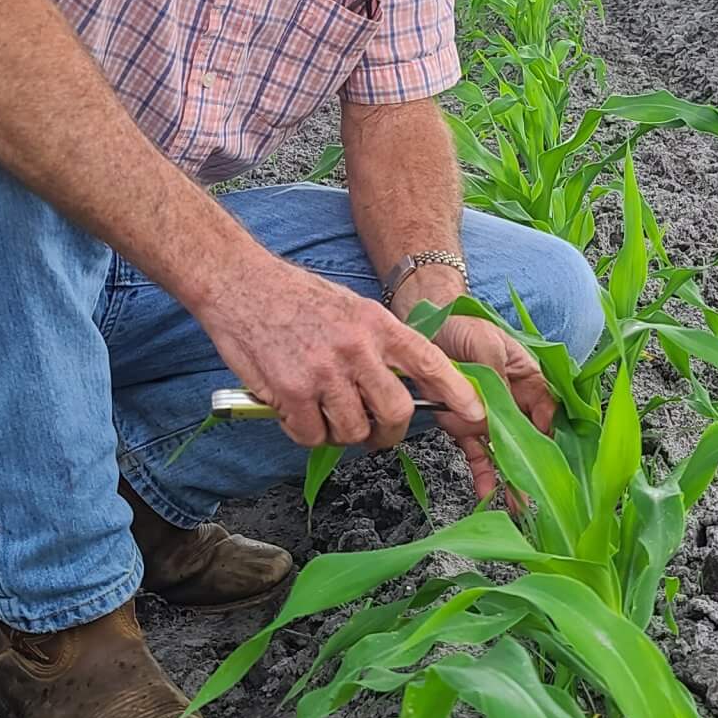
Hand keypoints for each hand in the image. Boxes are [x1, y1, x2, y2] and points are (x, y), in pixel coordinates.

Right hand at [194, 250, 483, 456]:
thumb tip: (404, 387)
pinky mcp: (291, 391)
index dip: (458, 393)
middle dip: (387, 433)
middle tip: (375, 434)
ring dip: (340, 433)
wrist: (240, 282)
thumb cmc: (296, 298)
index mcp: (378, 324)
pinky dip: (305, 433)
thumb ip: (380, 345)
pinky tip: (295, 411)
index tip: (476, 415)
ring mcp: (324, 371)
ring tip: (323, 412)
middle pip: (396, 413)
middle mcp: (357, 348)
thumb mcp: (353, 309)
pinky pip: (312, 436)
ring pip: (353, 431)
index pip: (430, 363)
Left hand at [431, 313, 554, 504]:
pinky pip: (477, 454)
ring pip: (506, 452)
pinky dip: (482, 474)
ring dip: (512, 478)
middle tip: (540, 492)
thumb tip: (501, 412)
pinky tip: (487, 492)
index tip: (547, 451)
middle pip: (529, 437)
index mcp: (527, 378)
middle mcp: (512, 401)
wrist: (426, 326)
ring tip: (520, 505)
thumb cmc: (465, 327)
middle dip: (535, 465)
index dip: (548, 430)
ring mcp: (489, 416)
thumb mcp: (487, 346)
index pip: (546, 408)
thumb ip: (499, 379)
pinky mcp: (465, 427)